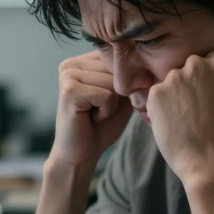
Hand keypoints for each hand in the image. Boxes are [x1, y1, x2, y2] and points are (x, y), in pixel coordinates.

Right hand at [49, 52, 132, 167]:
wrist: (80, 153)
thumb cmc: (101, 125)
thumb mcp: (122, 95)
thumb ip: (130, 77)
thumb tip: (144, 70)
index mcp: (82, 61)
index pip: (119, 59)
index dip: (123, 84)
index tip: (106, 101)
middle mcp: (72, 64)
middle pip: (117, 70)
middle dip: (117, 95)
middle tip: (98, 110)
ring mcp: (68, 75)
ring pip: (113, 82)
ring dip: (111, 104)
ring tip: (94, 113)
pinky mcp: (69, 90)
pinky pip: (107, 95)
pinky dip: (106, 111)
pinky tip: (91, 117)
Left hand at [146, 52, 213, 183]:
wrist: (210, 161)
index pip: (212, 60)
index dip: (211, 80)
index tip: (211, 96)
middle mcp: (196, 65)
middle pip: (191, 68)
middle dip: (193, 83)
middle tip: (198, 108)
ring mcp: (173, 78)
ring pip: (173, 81)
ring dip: (177, 94)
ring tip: (186, 118)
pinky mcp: (156, 93)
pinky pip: (158, 95)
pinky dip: (163, 106)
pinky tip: (174, 122)